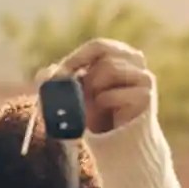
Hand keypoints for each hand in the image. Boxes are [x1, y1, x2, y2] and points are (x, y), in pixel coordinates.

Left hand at [39, 38, 156, 133]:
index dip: (77, 57)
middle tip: (74, 90)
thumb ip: (59, 83)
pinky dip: (102, 104)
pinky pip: (111, 94)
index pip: (98, 46)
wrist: (119, 142)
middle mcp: (136, 62)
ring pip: (109, 69)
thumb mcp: (75, 95)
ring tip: (96, 105)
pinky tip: (109, 114)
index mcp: (120, 55)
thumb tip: (42, 74)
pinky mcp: (146, 96)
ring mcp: (144, 78)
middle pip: (105, 55)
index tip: (59, 74)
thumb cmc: (96, 114)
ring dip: (93, 89)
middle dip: (86, 74)